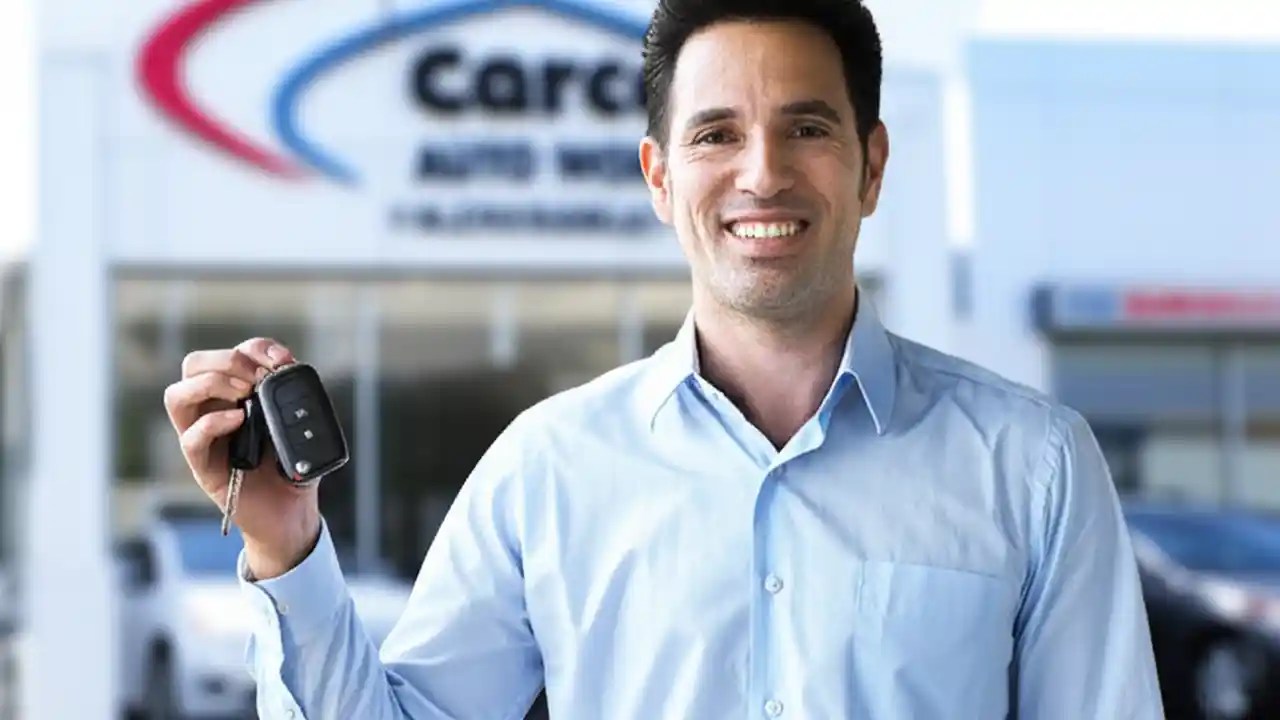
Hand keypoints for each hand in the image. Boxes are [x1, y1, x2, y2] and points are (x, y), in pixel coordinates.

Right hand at [163, 337, 320, 578]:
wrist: (292, 515)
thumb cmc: (294, 467)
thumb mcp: (300, 424)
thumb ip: (293, 395)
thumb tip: (289, 368)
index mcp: (236, 395)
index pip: (228, 354)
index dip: (254, 348)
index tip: (282, 359)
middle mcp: (212, 411)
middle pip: (193, 366)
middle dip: (226, 360)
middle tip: (256, 376)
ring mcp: (204, 439)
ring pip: (177, 396)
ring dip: (211, 384)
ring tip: (244, 392)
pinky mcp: (203, 468)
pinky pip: (190, 438)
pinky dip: (213, 423)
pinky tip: (240, 420)